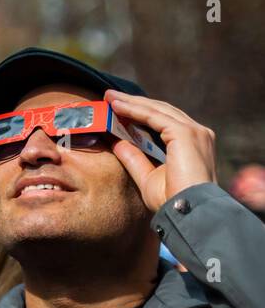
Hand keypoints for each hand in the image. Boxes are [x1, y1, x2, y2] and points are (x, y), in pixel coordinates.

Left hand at [105, 91, 216, 212]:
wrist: (188, 212)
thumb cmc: (171, 201)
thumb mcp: (146, 175)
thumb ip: (133, 156)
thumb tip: (116, 140)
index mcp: (191, 144)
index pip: (164, 120)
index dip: (140, 112)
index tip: (116, 107)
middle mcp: (197, 134)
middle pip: (160, 110)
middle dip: (133, 102)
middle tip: (109, 96)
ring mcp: (194, 132)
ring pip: (157, 110)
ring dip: (131, 102)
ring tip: (109, 97)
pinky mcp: (186, 133)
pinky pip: (154, 116)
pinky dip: (134, 110)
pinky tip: (117, 106)